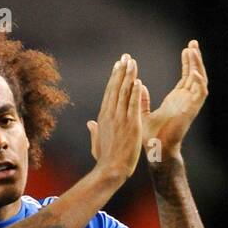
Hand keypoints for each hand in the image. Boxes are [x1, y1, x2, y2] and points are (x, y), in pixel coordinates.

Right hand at [86, 54, 143, 184]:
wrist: (110, 170)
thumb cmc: (104, 160)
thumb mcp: (97, 143)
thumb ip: (94, 130)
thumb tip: (90, 123)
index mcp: (103, 117)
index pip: (109, 93)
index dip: (114, 78)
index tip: (118, 66)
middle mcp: (111, 115)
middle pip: (116, 88)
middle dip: (121, 71)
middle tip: (126, 57)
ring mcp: (120, 119)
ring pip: (124, 93)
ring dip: (129, 76)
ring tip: (132, 62)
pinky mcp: (131, 125)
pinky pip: (133, 105)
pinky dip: (135, 92)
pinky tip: (138, 81)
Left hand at [140, 39, 207, 163]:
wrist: (155, 150)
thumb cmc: (149, 137)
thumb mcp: (143, 114)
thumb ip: (142, 100)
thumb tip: (138, 86)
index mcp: (176, 100)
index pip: (186, 77)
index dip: (188, 63)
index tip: (186, 49)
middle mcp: (185, 101)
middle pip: (195, 75)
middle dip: (195, 59)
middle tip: (193, 43)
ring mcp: (189, 105)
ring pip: (199, 81)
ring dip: (197, 66)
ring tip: (193, 51)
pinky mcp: (191, 111)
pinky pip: (200, 94)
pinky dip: (198, 82)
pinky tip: (193, 72)